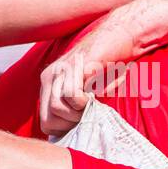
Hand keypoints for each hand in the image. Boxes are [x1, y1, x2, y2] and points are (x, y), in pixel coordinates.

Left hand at [38, 20, 136, 135]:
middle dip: (69, 124)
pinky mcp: (72, 68)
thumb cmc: (112, 67)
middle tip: (87, 114)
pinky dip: (84, 100)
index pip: (45, 121)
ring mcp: (59, 72)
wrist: (122, 37)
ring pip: (56, 109)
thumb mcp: (92, 92)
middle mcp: (49, 77)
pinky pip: (71, 95)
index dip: (64, 128)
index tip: (83, 120)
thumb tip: (77, 131)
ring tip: (92, 102)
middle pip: (46, 119)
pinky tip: (94, 92)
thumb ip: (78, 107)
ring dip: (78, 113)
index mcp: (51, 84)